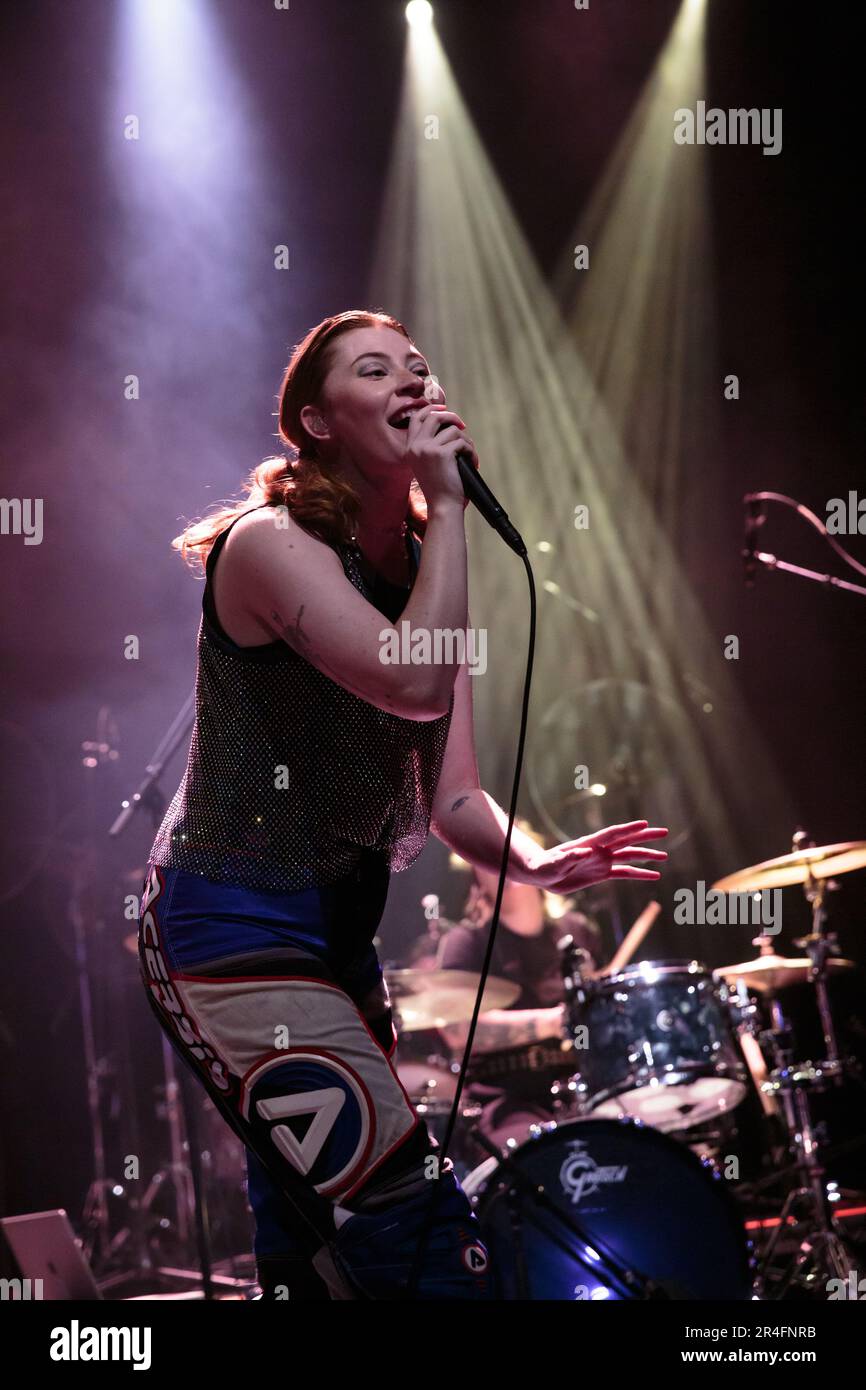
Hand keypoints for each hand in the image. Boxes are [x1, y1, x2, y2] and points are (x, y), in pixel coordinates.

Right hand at [409, 379, 477, 510]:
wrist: (442, 505)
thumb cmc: (439, 487)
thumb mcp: (427, 463)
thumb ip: (431, 444)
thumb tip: (448, 424)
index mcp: (409, 448)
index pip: (416, 418)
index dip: (430, 409)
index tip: (444, 410)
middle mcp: (415, 446)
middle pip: (434, 416)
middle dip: (452, 417)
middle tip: (463, 426)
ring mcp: (427, 448)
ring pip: (452, 430)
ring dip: (465, 440)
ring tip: (469, 454)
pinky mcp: (442, 453)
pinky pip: (462, 442)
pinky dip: (471, 451)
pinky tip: (473, 463)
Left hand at [524, 820, 667, 893]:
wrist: (542, 874)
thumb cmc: (544, 867)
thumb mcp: (554, 863)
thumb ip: (569, 858)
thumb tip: (586, 852)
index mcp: (589, 844)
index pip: (612, 834)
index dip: (628, 829)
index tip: (644, 824)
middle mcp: (599, 850)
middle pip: (626, 841)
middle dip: (645, 836)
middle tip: (664, 832)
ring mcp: (602, 861)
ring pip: (629, 856)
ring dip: (646, 856)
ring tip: (664, 856)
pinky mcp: (602, 874)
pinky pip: (624, 873)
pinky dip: (639, 874)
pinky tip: (654, 876)